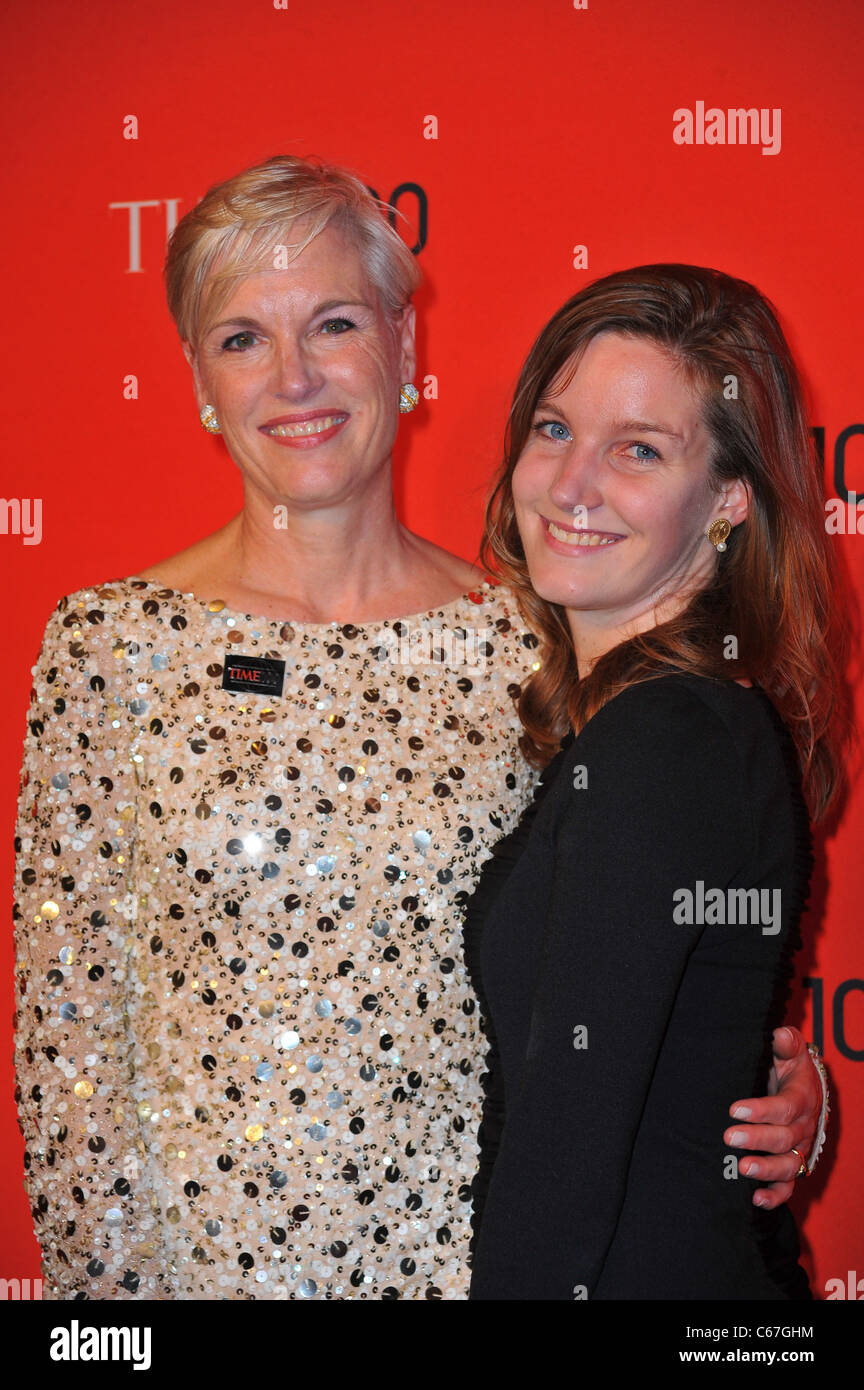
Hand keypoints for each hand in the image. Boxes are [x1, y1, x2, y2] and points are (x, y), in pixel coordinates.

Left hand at [724, 1026, 819, 1208]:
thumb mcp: (790, 1052)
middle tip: (730, 1138)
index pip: (785, 1107)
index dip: (761, 1110)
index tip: (734, 1109)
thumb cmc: (791, 1070)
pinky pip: (789, 1187)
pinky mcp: (794, 1166)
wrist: (807, 1092)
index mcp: (802, 1099)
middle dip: (757, 1140)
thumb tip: (780, 1034)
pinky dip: (775, 1197)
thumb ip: (786, 1043)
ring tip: (742, 1169)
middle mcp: (803, 1128)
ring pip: (788, 1166)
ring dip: (766, 1170)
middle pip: (784, 1139)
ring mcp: (799, 1150)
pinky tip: (755, 1200)